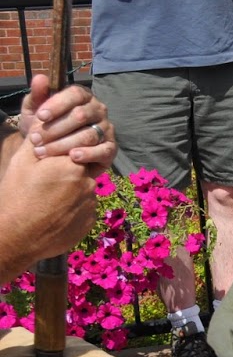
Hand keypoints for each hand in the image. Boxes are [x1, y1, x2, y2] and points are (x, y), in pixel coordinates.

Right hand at [0, 139, 104, 262]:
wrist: (16, 236)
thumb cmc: (16, 195)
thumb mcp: (22, 162)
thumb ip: (38, 139)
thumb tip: (45, 119)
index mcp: (72, 165)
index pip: (79, 149)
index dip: (65, 153)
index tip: (52, 160)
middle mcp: (88, 183)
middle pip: (84, 170)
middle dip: (69, 172)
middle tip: (48, 182)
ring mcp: (91, 204)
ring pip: (84, 190)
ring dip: (72, 191)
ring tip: (48, 199)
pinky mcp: (90, 222)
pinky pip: (84, 209)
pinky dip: (73, 208)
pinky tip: (54, 212)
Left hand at [20, 75, 116, 167]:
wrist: (53, 153)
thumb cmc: (45, 128)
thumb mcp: (34, 111)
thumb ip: (37, 95)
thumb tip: (40, 78)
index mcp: (83, 96)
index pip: (75, 94)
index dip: (58, 104)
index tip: (40, 116)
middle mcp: (98, 110)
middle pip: (81, 115)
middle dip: (55, 129)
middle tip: (35, 140)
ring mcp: (107, 129)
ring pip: (89, 135)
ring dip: (63, 144)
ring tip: (44, 152)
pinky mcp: (111, 148)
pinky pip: (103, 150)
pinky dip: (88, 154)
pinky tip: (73, 157)